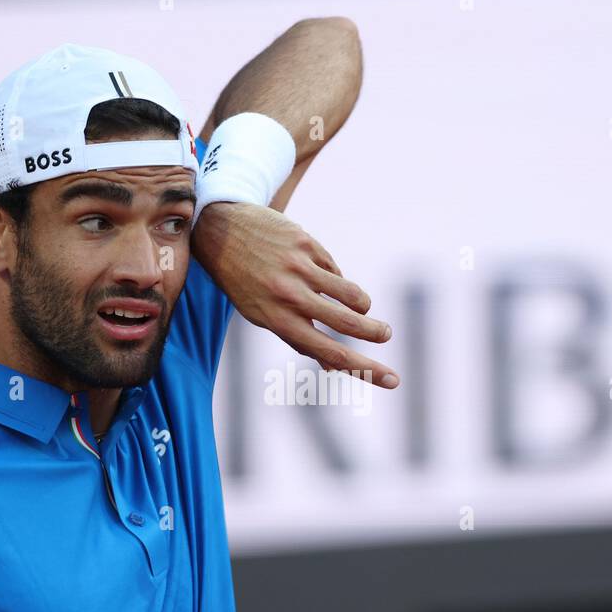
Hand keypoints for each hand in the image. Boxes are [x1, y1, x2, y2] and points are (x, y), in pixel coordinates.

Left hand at [190, 202, 399, 387]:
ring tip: (362, 308)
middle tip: (387, 335)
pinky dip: (334, 277)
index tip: (392, 379)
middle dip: (375, 333)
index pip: (331, 352)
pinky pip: (334, 269)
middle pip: (347, 322)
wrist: (219, 231)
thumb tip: (335, 364)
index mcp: (278, 322)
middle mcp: (289, 296)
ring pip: (350, 293)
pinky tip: (317, 273)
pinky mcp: (306, 244)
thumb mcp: (261, 315)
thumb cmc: (244, 283)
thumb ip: (298, 336)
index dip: (365, 369)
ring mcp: (299, 268)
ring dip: (362, 305)